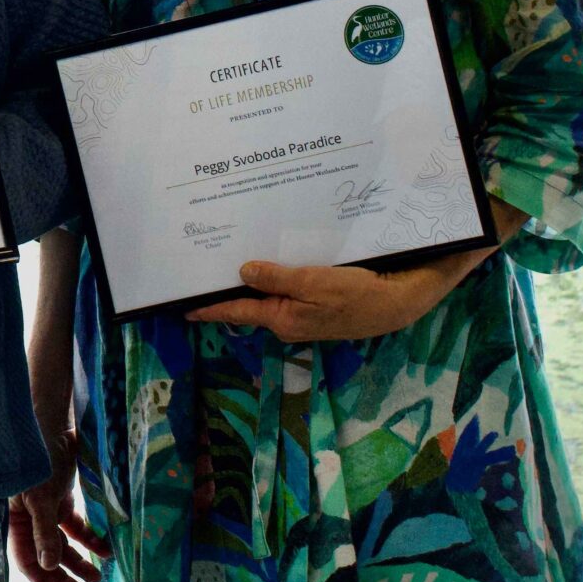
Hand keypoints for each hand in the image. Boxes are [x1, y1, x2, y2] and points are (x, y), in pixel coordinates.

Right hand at [7, 424, 106, 581]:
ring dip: (79, 562)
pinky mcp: (65, 499)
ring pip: (64, 544)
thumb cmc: (40, 460)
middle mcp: (33, 519)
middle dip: (64, 577)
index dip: (41, 581)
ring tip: (97, 578)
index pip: (27, 559)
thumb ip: (44, 533)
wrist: (54, 425)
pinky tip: (105, 551)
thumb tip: (48, 566)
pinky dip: (90, 539)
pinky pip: (78, 527)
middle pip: (48, 556)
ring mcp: (50, 509)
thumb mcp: (41, 499)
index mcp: (19, 520)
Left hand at [185, 257, 458, 340]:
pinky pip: (287, 292)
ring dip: (251, 283)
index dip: (209, 309)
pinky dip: (274, 279)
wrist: (399, 302)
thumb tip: (241, 273)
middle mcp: (288, 321)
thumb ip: (277, 279)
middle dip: (227, 290)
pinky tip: (269, 263)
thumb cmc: (357, 294)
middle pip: (249, 304)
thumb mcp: (314, 283)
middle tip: (201, 271)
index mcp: (282, 318)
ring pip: (268, 297)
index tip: (183, 307)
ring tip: (227, 260)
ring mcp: (303, 315)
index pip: (237, 312)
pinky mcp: (317, 306)